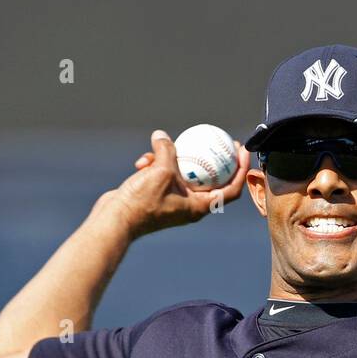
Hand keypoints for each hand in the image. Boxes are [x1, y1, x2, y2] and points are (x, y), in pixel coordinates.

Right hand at [101, 130, 248, 238]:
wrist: (115, 221)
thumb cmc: (142, 203)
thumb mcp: (161, 172)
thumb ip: (167, 151)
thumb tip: (162, 136)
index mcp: (199, 207)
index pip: (230, 190)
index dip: (240, 170)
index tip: (241, 151)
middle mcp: (189, 206)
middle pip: (210, 179)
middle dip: (213, 159)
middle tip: (218, 139)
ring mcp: (173, 201)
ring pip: (181, 173)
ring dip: (170, 158)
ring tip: (159, 148)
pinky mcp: (157, 196)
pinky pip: (162, 175)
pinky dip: (154, 166)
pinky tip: (142, 161)